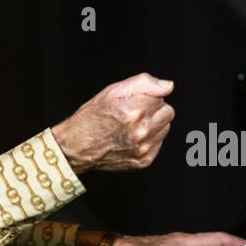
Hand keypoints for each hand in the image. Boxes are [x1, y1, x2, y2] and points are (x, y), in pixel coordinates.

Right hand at [50, 73, 175, 173]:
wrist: (76, 147)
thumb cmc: (92, 116)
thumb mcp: (113, 91)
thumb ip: (144, 84)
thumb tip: (169, 86)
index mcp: (134, 111)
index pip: (161, 96)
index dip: (146, 96)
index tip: (133, 101)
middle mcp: (141, 131)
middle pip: (168, 112)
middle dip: (154, 110)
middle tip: (134, 112)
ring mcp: (143, 148)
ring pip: (165, 128)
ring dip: (154, 124)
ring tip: (132, 126)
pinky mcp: (144, 161)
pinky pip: (158, 143)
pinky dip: (149, 139)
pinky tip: (132, 138)